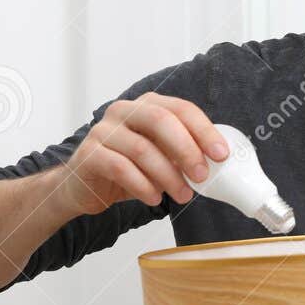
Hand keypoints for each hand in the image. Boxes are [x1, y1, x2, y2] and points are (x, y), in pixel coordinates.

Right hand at [52, 92, 230, 216]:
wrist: (83, 187)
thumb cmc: (128, 169)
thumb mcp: (160, 157)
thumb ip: (183, 154)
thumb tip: (217, 164)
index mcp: (146, 105)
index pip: (180, 109)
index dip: (204, 131)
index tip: (221, 155)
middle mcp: (123, 111)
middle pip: (161, 121)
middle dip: (187, 150)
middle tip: (202, 176)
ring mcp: (103, 131)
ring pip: (142, 149)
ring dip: (168, 176)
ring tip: (182, 195)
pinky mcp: (89, 154)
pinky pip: (121, 169)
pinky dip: (143, 186)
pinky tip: (154, 199)